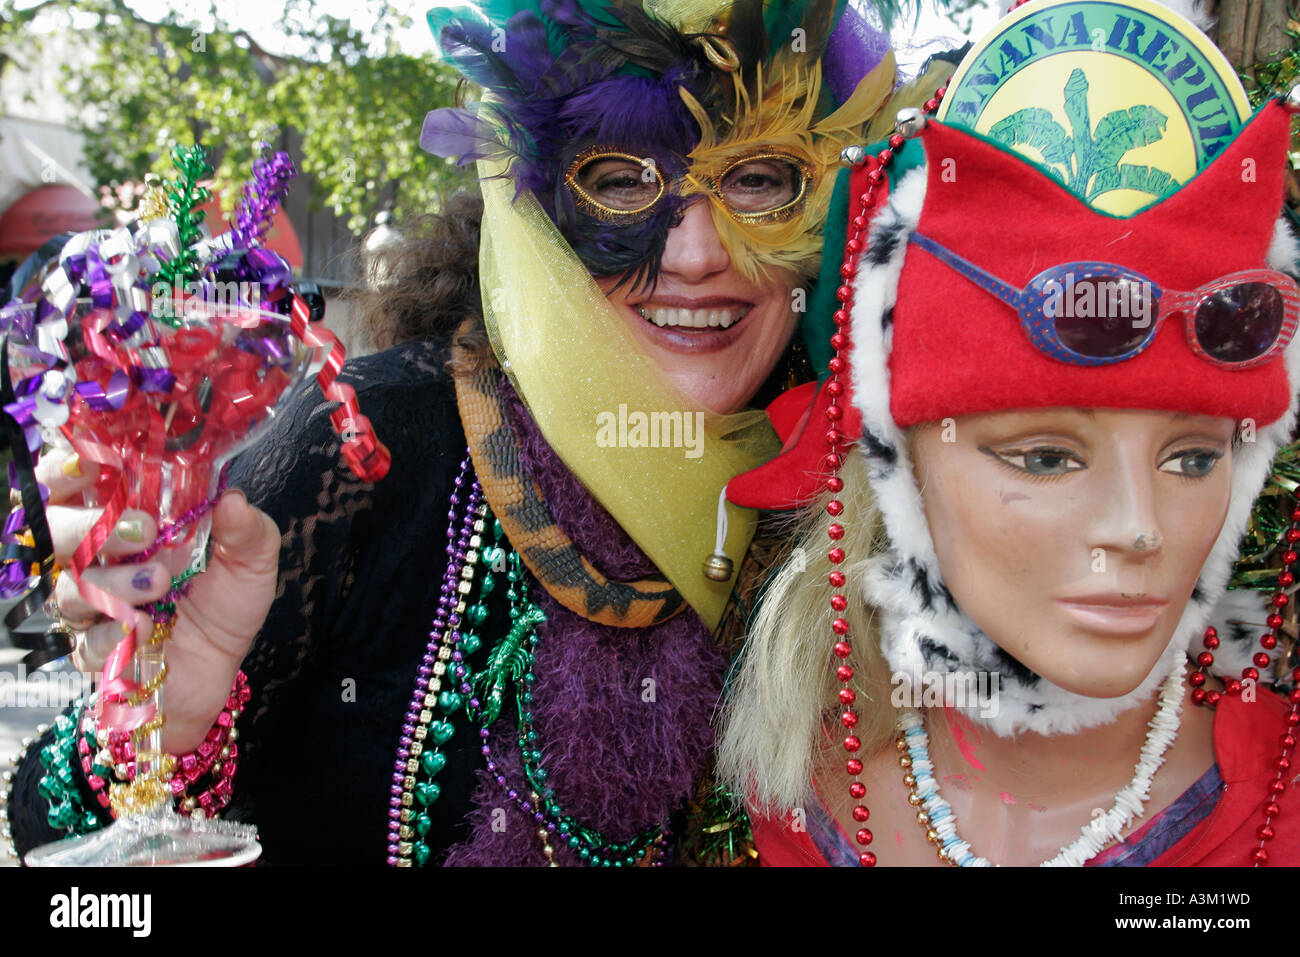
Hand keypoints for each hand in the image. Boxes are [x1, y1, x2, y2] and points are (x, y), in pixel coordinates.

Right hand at [39, 446, 281, 752]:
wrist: (219, 671)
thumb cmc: (225, 606)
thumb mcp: (250, 562)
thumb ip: (246, 529)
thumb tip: (231, 499)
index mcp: (128, 523)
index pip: (76, 486)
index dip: (71, 471)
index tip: (93, 466)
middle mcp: (100, 560)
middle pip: (60, 531)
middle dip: (96, 527)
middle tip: (144, 530)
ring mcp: (91, 606)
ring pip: (71, 587)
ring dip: (116, 584)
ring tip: (161, 583)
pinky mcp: (93, 651)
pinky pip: (86, 641)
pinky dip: (117, 634)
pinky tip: (147, 630)